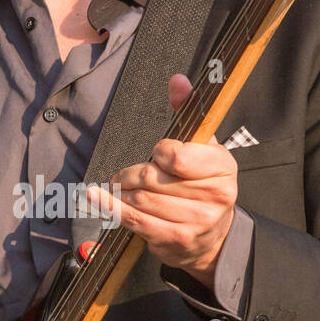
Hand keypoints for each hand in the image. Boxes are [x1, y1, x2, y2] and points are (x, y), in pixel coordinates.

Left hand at [89, 74, 237, 283]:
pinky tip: (96, 197)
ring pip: (142, 199)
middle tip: (122, 174)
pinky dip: (112, 207)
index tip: (156, 154)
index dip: (159, 152)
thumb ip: (188, 113)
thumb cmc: (202, 184)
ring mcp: (197, 221)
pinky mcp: (176, 240)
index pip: (176, 155)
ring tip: (117, 187)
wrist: (213, 236)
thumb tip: (177, 80)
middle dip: (131, 174)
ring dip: (122, 192)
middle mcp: (215, 196)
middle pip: (154, 179)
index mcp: (223, 167)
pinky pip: (136, 221)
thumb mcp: (202, 148)